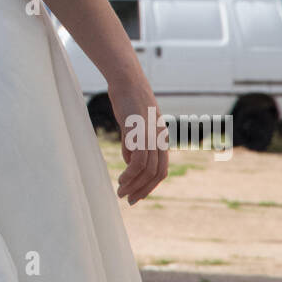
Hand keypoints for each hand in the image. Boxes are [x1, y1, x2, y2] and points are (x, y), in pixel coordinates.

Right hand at [108, 72, 169, 204]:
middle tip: (128, 200)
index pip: (161, 169)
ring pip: (148, 169)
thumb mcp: (133, 126)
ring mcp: (151, 136)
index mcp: (160, 138)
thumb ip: (133, 143)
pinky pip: (138, 161)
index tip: (137, 195)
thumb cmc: (128, 101)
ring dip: (134, 185)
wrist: (127, 80)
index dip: (150, 184)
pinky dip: (131, 174)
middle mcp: (159, 139)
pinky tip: (121, 179)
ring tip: (120, 192)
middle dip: (143, 190)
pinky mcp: (140, 132)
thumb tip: (130, 162)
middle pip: (157, 173)